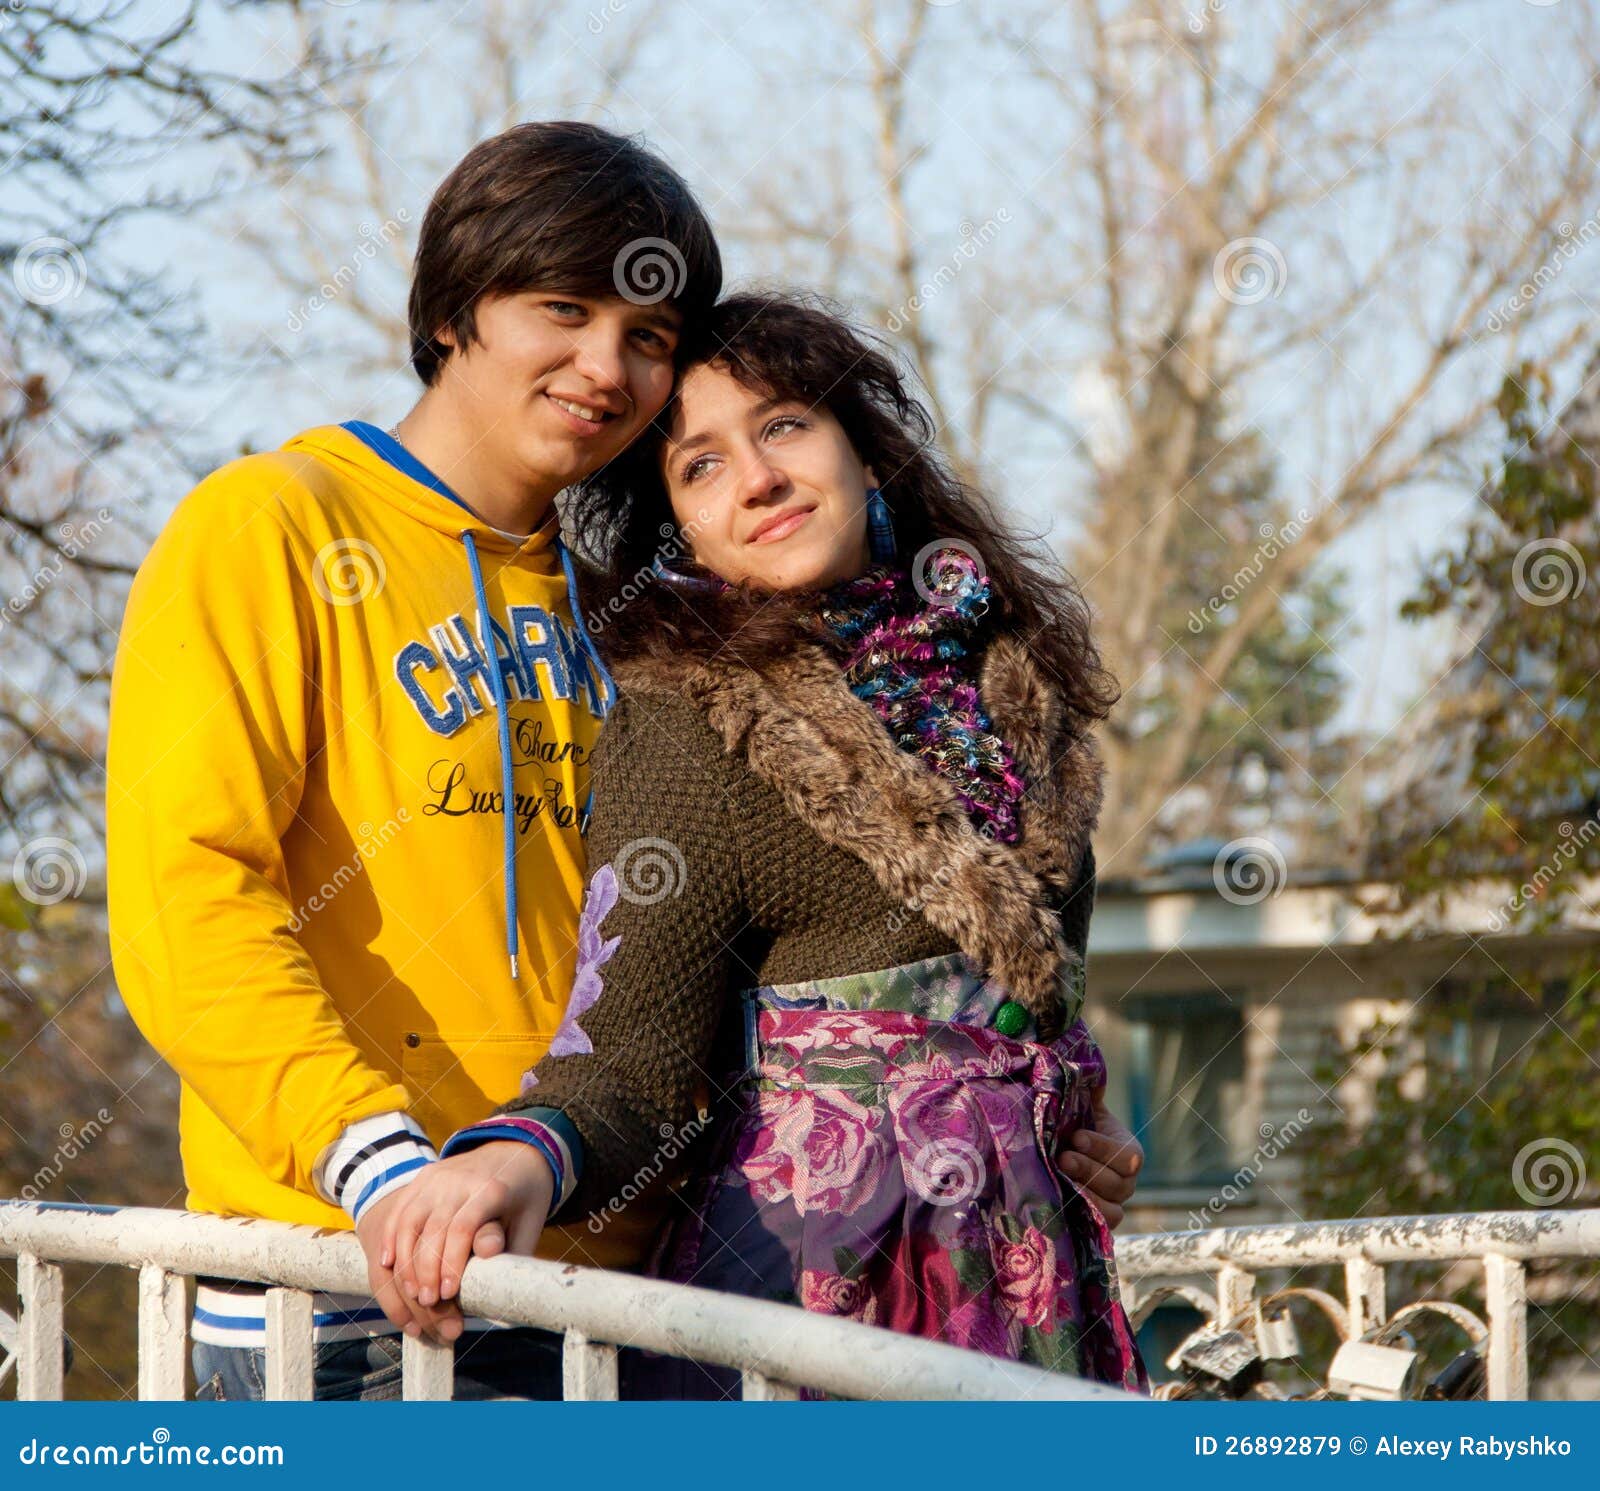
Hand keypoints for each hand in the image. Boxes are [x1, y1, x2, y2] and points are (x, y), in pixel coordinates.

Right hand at [383, 1142, 554, 1328]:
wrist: (514, 1150)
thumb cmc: (524, 1195)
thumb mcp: (530, 1220)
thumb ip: (511, 1247)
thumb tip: (492, 1279)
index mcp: (491, 1189)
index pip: (463, 1228)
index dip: (452, 1264)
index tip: (449, 1294)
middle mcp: (459, 1180)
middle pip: (433, 1229)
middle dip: (427, 1271)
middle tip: (429, 1302)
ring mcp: (437, 1176)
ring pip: (409, 1221)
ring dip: (406, 1260)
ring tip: (412, 1291)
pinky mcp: (423, 1177)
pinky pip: (400, 1209)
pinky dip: (390, 1238)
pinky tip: (390, 1264)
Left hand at [1057, 1090, 1142, 1229]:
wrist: (1055, 1149)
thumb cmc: (1070, 1124)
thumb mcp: (1081, 1106)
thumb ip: (1087, 1091)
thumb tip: (1092, 1075)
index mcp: (1128, 1152)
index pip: (1128, 1157)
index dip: (1103, 1148)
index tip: (1077, 1136)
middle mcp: (1125, 1182)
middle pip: (1119, 1185)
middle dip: (1089, 1170)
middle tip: (1062, 1158)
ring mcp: (1112, 1205)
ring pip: (1113, 1212)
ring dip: (1086, 1197)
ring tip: (1059, 1181)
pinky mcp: (1095, 1222)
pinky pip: (1098, 1229)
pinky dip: (1082, 1219)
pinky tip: (1059, 1204)